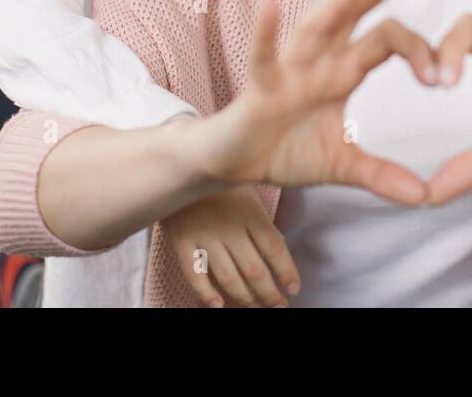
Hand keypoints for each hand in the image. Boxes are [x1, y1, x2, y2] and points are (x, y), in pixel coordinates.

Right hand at [161, 184, 300, 307]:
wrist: (177, 163)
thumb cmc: (217, 177)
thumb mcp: (246, 186)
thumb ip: (261, 216)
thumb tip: (278, 247)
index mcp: (251, 212)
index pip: (275, 249)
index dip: (287, 272)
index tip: (294, 288)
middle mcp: (230, 227)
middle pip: (255, 270)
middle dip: (270, 293)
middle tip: (278, 304)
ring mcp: (205, 237)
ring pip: (229, 278)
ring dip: (244, 298)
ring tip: (254, 306)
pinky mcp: (181, 243)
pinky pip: (195, 275)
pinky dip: (206, 294)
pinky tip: (218, 304)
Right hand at [200, 0, 436, 205]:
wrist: (235, 164)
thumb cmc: (285, 149)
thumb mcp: (342, 165)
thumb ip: (382, 175)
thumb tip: (424, 196)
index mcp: (343, 71)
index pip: (384, 42)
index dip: (416, 51)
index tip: (442, 77)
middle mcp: (319, 61)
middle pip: (351, 18)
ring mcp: (289, 70)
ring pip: (315, 29)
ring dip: (337, 4)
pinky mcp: (260, 88)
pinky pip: (263, 56)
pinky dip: (265, 32)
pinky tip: (272, 6)